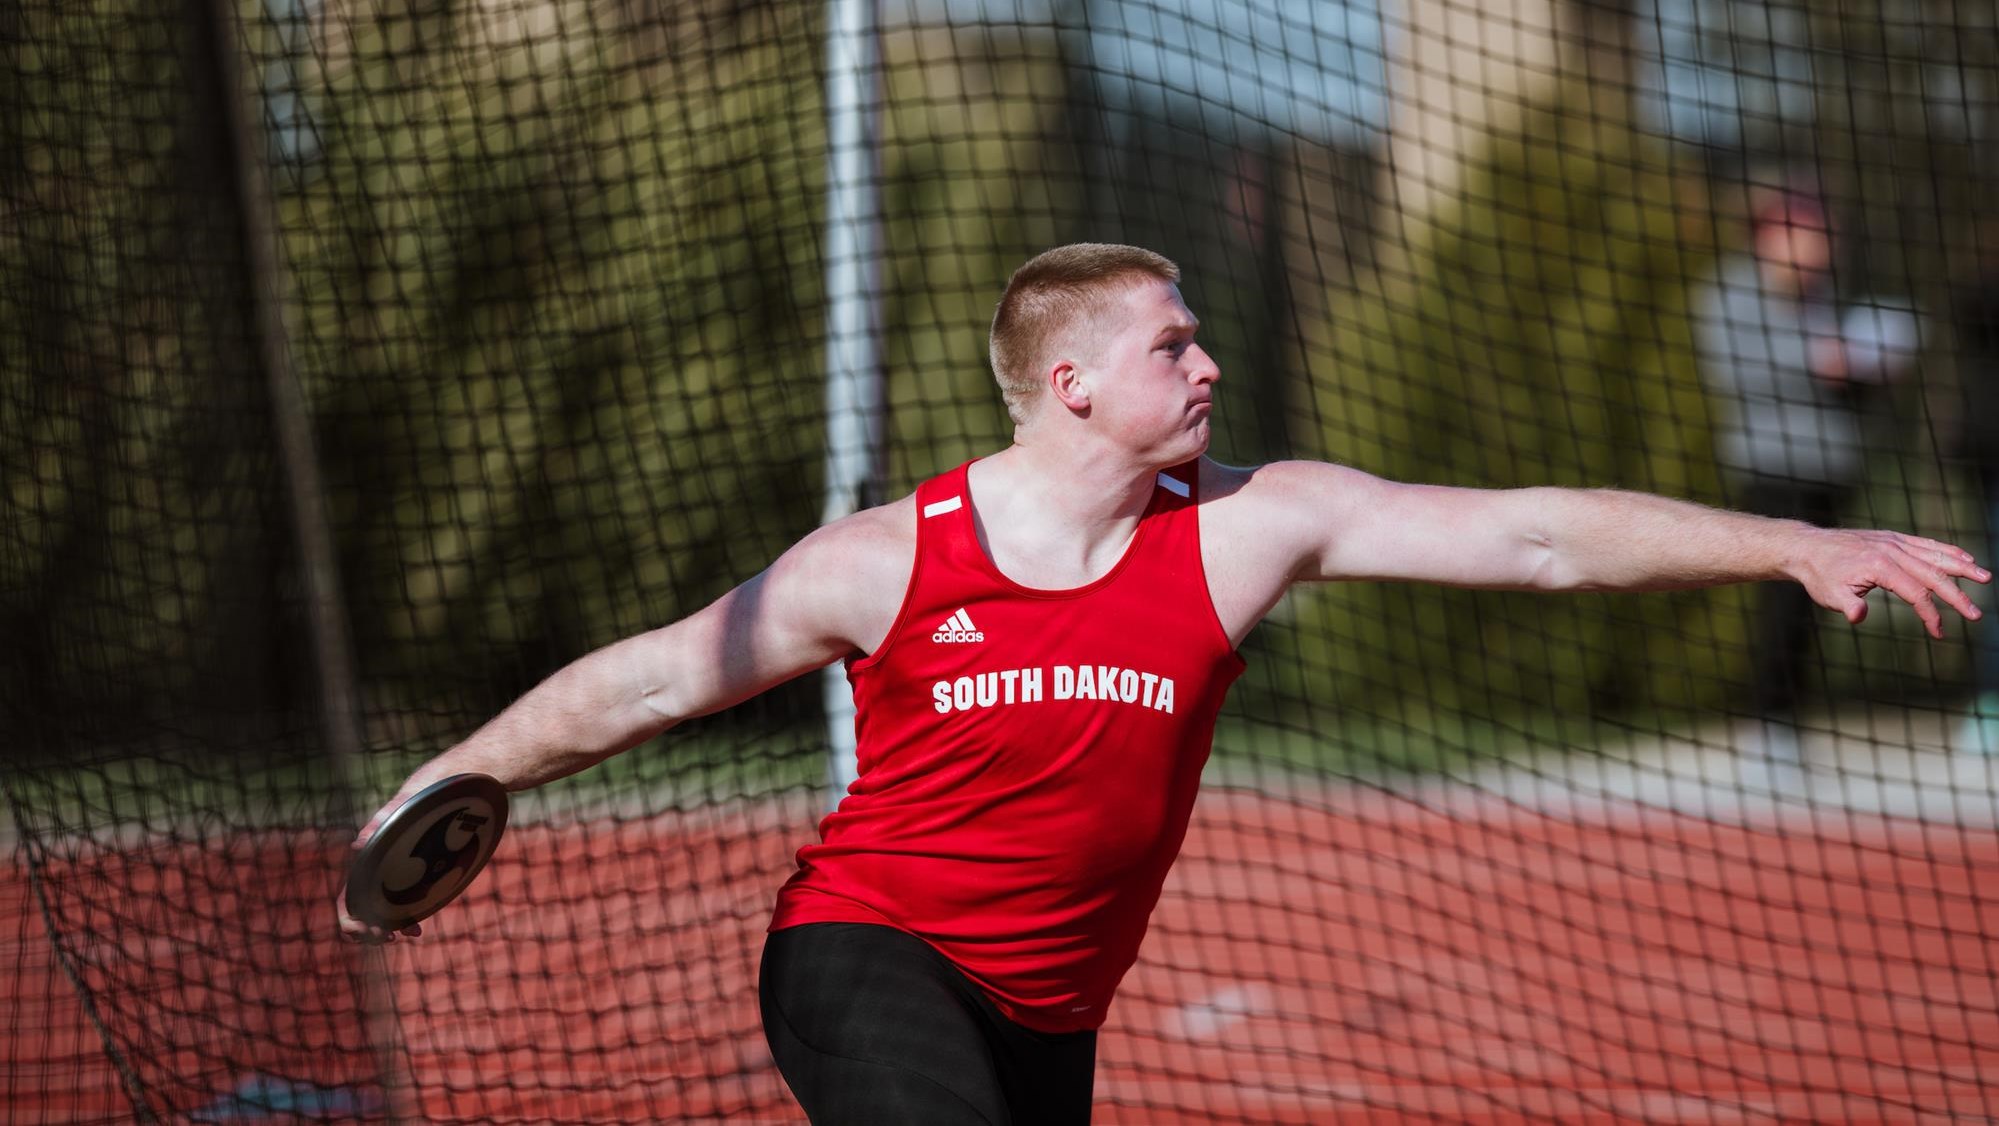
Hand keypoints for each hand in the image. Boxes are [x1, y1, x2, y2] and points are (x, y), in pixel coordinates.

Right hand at [335, 773, 436, 944]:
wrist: (454, 782)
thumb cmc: (425, 790)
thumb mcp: (406, 802)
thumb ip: (382, 821)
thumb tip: (357, 845)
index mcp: (370, 856)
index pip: (348, 896)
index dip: (351, 918)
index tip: (368, 931)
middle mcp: (380, 867)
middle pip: (362, 909)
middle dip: (369, 929)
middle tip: (386, 938)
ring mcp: (398, 871)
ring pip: (382, 910)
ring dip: (388, 927)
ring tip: (407, 934)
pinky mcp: (417, 872)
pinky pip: (403, 903)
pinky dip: (407, 919)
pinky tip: (418, 928)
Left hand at [1792, 528, 1989, 638]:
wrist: (1808, 548)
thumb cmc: (1820, 575)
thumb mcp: (1829, 596)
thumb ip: (1848, 606)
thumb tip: (1858, 616)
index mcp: (1880, 567)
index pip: (1916, 593)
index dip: (1930, 614)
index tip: (1938, 632)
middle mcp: (1892, 551)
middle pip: (1933, 574)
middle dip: (1957, 596)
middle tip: (1976, 614)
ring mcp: (1894, 542)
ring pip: (1935, 555)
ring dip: (1962, 567)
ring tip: (1985, 577)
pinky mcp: (1893, 538)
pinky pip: (1926, 544)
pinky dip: (1947, 550)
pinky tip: (1965, 558)